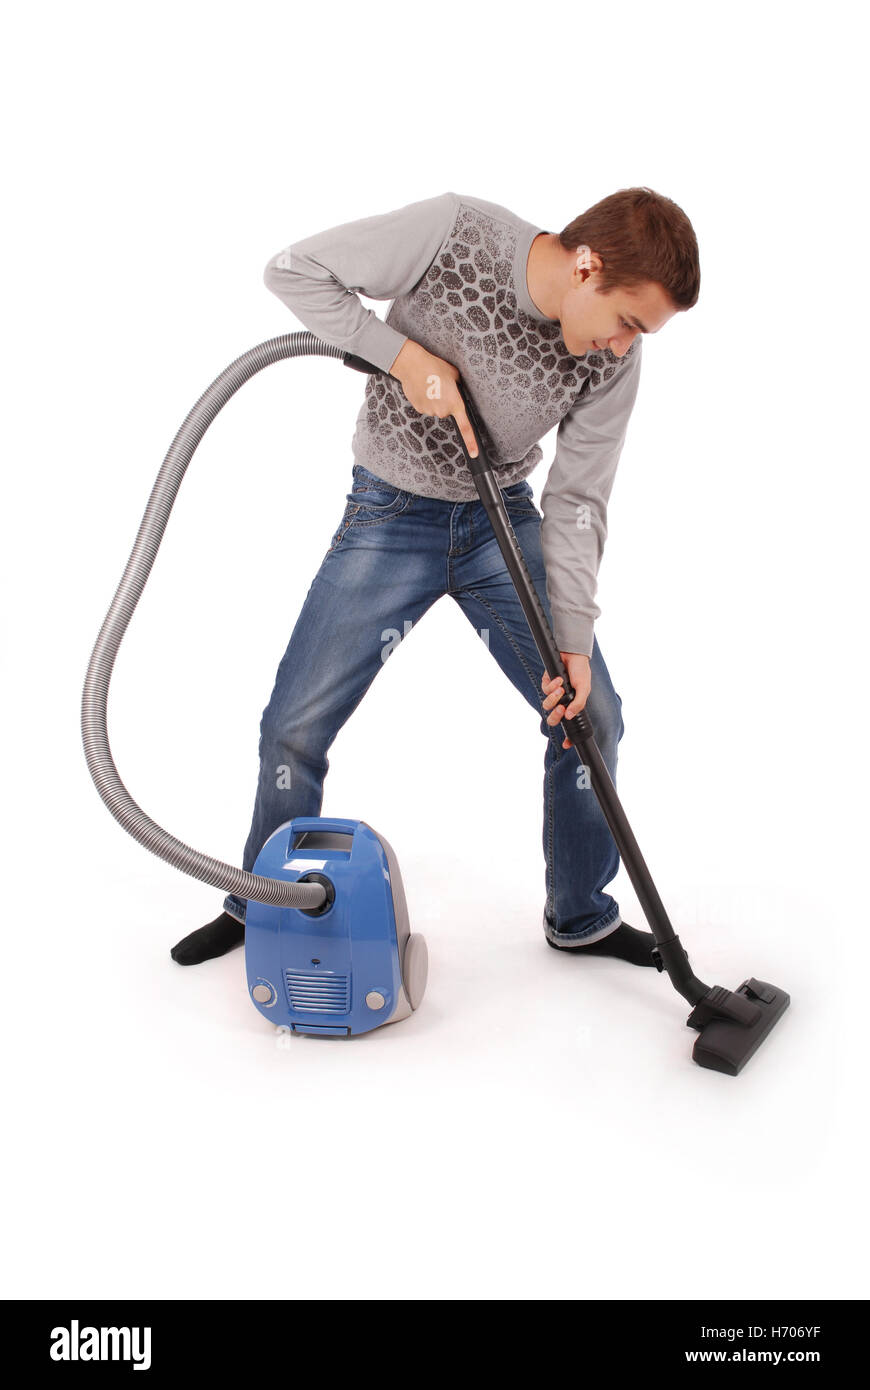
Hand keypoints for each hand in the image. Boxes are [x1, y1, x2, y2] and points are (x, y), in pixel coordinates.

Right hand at [389, 340, 478, 457]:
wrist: (413, 365)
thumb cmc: (435, 367)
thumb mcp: (455, 375)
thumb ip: (458, 388)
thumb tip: (457, 391)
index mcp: (455, 404)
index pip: (465, 427)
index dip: (471, 442)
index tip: (474, 453)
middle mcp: (442, 411)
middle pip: (447, 411)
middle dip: (446, 401)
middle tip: (441, 386)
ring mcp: (429, 411)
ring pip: (435, 408)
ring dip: (435, 398)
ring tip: (431, 384)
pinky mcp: (419, 408)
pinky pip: (426, 406)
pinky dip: (425, 398)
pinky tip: (423, 387)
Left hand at [541, 652, 590, 748]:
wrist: (573, 655)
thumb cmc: (581, 672)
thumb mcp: (584, 689)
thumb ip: (579, 703)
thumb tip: (569, 716)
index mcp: (572, 707)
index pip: (569, 726)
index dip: (567, 737)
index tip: (567, 745)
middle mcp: (562, 703)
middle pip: (553, 719)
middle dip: (555, 716)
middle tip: (561, 709)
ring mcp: (553, 695)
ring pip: (547, 705)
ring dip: (553, 697)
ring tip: (562, 688)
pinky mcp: (546, 684)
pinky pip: (545, 690)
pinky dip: (552, 685)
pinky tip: (560, 678)